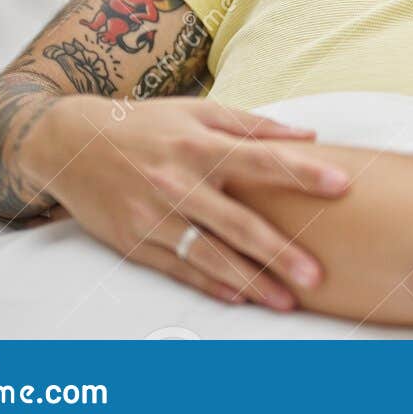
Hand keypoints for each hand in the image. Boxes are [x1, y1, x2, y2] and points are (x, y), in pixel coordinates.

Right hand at [21, 96, 351, 310]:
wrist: (70, 143)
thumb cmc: (146, 124)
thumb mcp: (197, 112)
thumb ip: (254, 126)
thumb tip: (309, 134)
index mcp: (200, 145)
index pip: (262, 160)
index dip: (303, 172)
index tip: (342, 184)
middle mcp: (178, 182)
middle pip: (238, 222)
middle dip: (279, 251)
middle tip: (316, 276)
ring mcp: (154, 216)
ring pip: (209, 256)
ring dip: (250, 281)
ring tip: (286, 301)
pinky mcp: (133, 241)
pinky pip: (178, 269)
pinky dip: (210, 285)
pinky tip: (239, 299)